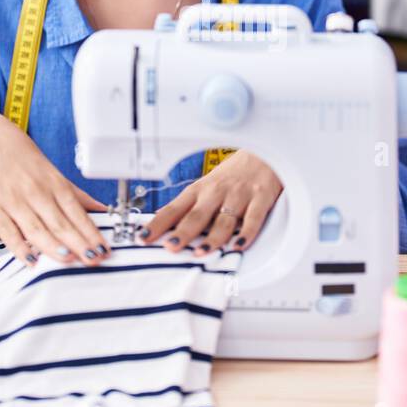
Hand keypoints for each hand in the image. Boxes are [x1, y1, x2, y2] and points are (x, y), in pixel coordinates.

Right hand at [0, 112, 110, 266]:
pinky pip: (8, 233)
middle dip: (78, 243)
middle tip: (93, 259)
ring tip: (70, 260)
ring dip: (53, 247)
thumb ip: (76, 194)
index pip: (77, 212)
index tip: (103, 249)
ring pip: (36, 230)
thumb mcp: (52, 172)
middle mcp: (35, 192)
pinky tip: (32, 260)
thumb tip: (102, 209)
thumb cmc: (22, 159)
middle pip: (60, 223)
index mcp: (53, 183)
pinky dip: (20, 248)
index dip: (91, 232)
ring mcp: (12, 201)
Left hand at [140, 150, 282, 254]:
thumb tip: (164, 224)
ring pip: (224, 220)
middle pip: (196, 215)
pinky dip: (246, 234)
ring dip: (213, 238)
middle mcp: (216, 192)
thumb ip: (189, 206)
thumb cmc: (231, 175)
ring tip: (201, 252)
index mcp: (199, 190)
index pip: (173, 209)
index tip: (143, 237)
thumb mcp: (206, 186)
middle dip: (183, 232)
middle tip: (171, 247)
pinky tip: (239, 246)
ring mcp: (239, 195)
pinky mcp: (260, 199)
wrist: (263, 153)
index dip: (157, 224)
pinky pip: (253, 219)